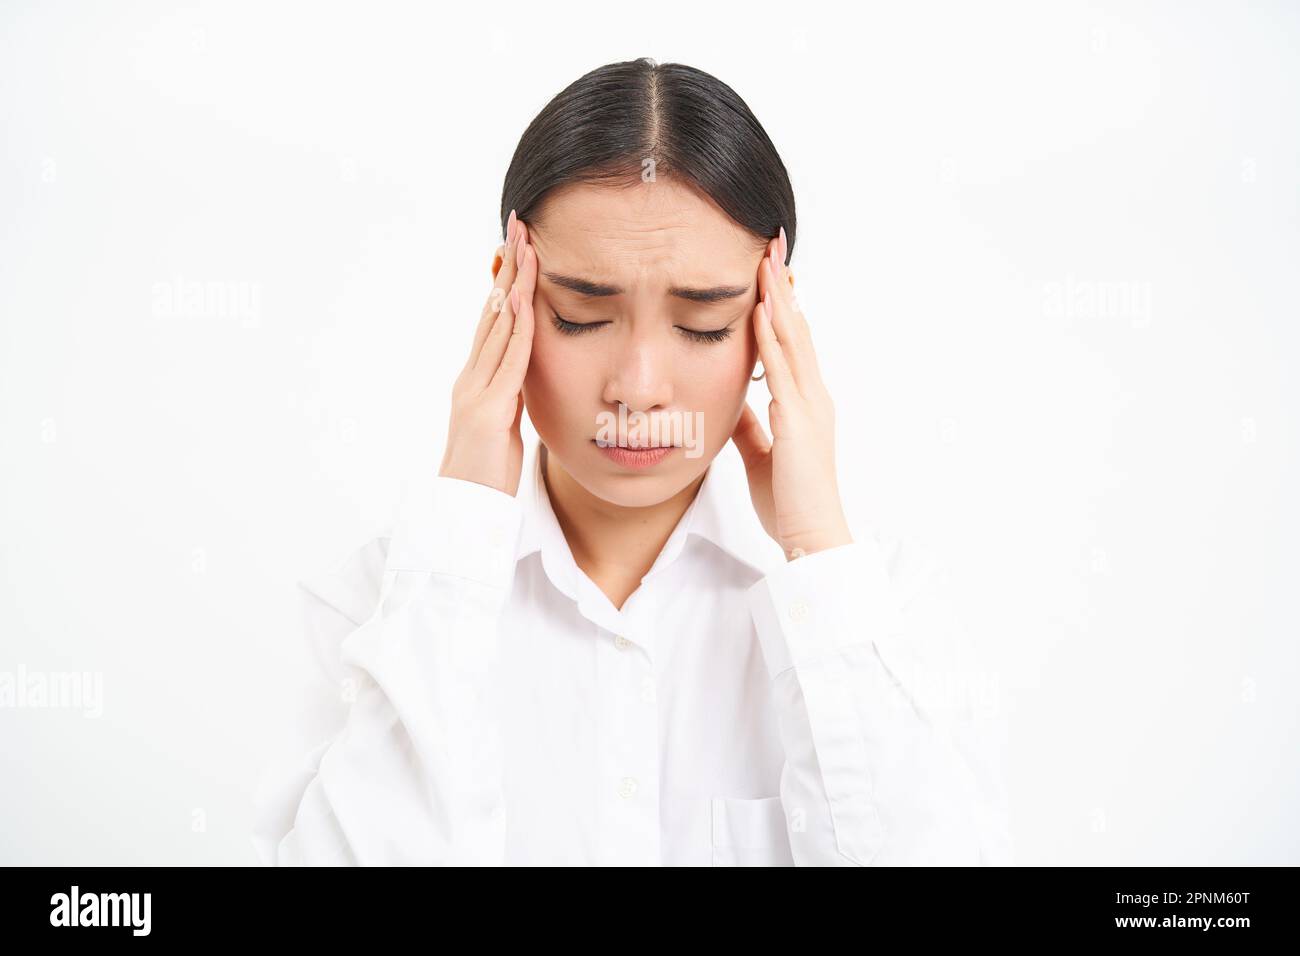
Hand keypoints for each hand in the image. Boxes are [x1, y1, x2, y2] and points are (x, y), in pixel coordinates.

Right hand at [438, 211, 536, 496]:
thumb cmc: (485, 478)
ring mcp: (476, 391)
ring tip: (526, 246)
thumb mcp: (502, 428)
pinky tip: (525, 300)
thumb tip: (522, 380)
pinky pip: (508, 361)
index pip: (493, 322)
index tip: (518, 249)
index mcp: (477, 382)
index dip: (505, 284)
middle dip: (507, 269)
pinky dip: (517, 327)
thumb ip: (509, 400)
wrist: (461, 514)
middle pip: (492, 312)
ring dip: (513, 285)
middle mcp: (472, 378)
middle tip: (518, 227)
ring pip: (498, 327)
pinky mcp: (488, 410)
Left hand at [731, 228, 851, 559]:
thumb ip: (749, 427)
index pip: (794, 342)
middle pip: (798, 328)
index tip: (769, 271)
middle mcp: (814, 397)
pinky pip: (782, 371)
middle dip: (784, 286)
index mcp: (806, 404)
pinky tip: (761, 310)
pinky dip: (772, 338)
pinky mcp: (798, 422)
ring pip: (794, 340)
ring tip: (766, 259)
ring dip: (779, 298)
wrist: (811, 538)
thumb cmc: (789, 504)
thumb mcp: (762, 456)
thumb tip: (733, 406)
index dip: (782, 304)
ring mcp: (810, 406)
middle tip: (773, 243)